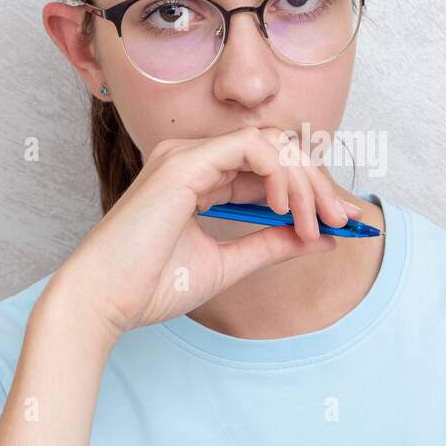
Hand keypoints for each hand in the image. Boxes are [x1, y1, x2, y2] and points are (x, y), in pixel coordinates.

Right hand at [49, 126, 363, 340]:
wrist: (104, 303)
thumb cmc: (151, 287)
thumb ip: (273, 244)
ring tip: (313, 222)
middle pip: (277, 150)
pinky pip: (253, 147)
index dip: (310, 192)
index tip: (340, 223)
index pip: (270, 168)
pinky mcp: (185, 162)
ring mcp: (187, 154)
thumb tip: (322, 237)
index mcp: (201, 177)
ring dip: (303, 182)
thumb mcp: (230, 264)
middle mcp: (194, 158)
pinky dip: (279, 174)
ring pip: (271, 143)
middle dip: (316, 184)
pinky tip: (283, 209)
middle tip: (341, 220)